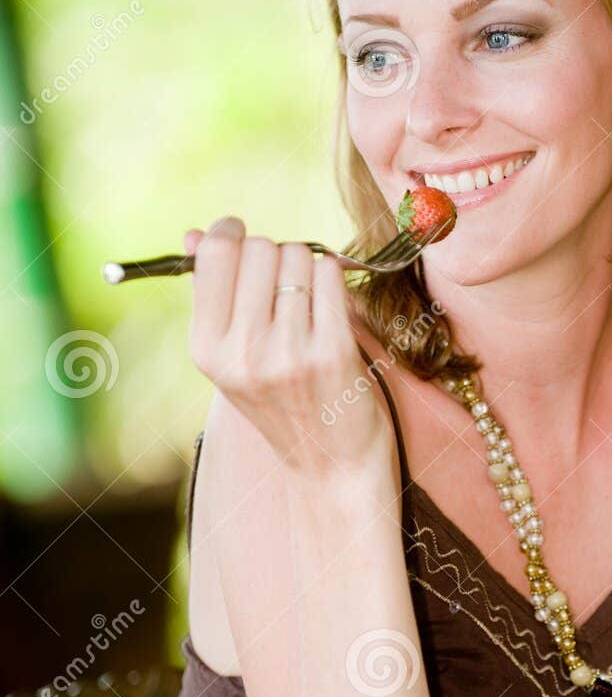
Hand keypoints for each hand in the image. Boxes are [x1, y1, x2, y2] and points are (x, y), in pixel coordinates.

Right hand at [186, 216, 395, 481]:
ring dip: (306, 267)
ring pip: (298, 256)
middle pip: (258, 248)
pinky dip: (332, 279)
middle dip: (273, 253)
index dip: (230, 233)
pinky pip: (331, 276)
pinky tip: (329, 306)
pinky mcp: (332, 351)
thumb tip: (194, 233)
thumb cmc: (282, 403)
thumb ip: (211, 293)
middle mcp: (242, 351)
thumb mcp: (231, 358)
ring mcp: (288, 353)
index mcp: (206, 349)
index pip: (213, 254)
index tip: (240, 235)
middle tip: (282, 283)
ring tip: (308, 303)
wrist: (330, 464)